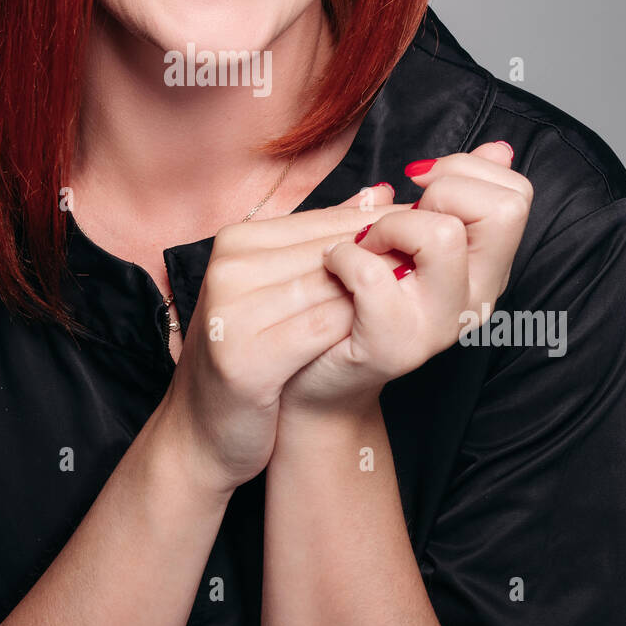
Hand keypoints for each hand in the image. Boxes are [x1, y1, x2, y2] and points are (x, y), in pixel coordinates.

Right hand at [161, 187, 396, 492]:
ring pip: (332, 288)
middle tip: (427, 270)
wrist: (198, 433)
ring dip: (373, 296)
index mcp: (236, 240)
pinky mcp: (244, 357)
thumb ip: (325, 241)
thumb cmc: (249, 357)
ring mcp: (232, 310)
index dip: (378, 231)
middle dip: (382, 260)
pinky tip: (375, 336)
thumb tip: (381, 192)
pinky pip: (321, 330)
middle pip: (331, 252)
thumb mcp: (278, 290)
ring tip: (411, 302)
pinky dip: (353, 331)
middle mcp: (228, 267)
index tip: (420, 238)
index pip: (325, 222)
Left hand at [280, 141, 532, 414]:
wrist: (316, 378)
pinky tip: (333, 265)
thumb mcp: (409, 238)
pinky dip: (341, 255)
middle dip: (438, 194)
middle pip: (502, 209)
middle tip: (395, 223)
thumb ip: (451, 195)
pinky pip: (372, 273)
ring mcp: (441, 325)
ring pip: (443, 235)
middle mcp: (477, 297)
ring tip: (363, 246)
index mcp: (486, 266)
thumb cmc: (356, 299)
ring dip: (386, 226)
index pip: (517, 194)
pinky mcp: (395, 344)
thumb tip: (498, 149)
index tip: (422, 188)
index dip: (465, 171)